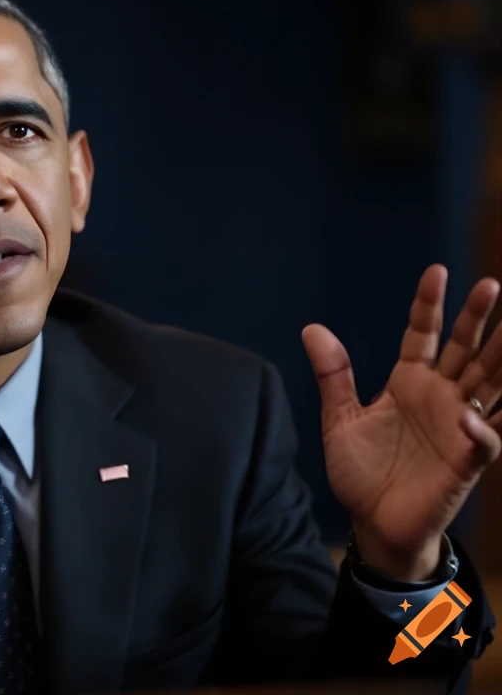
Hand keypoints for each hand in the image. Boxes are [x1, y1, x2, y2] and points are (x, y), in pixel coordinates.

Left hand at [303, 265, 501, 580]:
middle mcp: (439, 398)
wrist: (372, 523)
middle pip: (464, 351)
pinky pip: (484, 441)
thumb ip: (333, 376)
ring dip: (501, 360)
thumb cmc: (360, 472)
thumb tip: (312, 329)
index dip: (430, 305)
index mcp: (408, 383)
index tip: (437, 271)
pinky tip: (474, 417)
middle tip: (492, 285)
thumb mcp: (339, 420)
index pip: (422, 335)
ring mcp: (457, 427)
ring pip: (488, 385)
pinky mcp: (465, 463)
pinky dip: (483, 429)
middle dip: (477, 320)